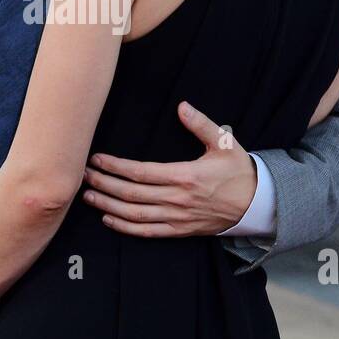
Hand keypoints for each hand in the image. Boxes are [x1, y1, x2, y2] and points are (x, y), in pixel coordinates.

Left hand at [81, 100, 256, 235]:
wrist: (256, 204)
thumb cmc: (238, 171)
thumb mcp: (224, 143)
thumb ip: (202, 124)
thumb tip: (182, 106)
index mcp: (185, 176)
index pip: (140, 172)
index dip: (115, 166)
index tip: (97, 159)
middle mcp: (177, 199)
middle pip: (131, 194)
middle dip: (104, 183)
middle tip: (83, 175)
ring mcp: (177, 218)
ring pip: (135, 215)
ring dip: (108, 206)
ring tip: (88, 195)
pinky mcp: (179, 231)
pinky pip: (147, 232)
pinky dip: (125, 227)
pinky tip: (108, 219)